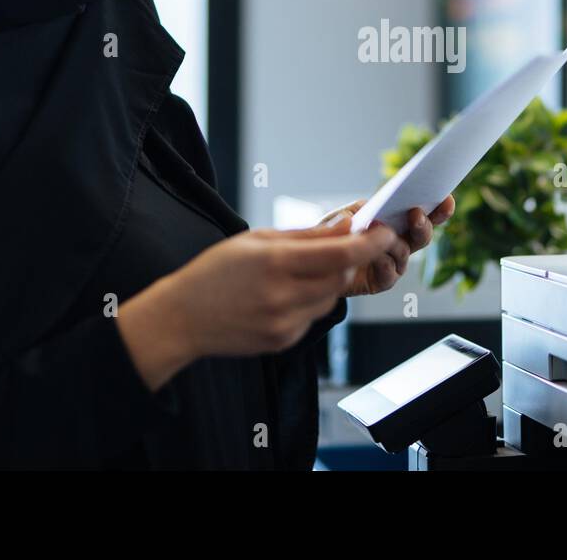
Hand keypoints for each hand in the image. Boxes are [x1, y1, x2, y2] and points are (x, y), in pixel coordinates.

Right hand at [117, 219, 399, 389]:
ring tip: (299, 272)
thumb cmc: (216, 271)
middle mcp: (283, 296)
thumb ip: (307, 236)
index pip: (342, 253)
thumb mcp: (257, 239)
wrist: (181, 318)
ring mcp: (284, 323)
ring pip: (331, 298)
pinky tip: (283, 295)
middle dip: (350, 260)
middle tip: (345, 246)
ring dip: (329, 282)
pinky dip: (311, 302)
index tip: (385, 233)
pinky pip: (313, 317)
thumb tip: (348, 226)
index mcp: (276, 263)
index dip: (370, 243)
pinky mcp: (284, 341)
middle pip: (342, 277)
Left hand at [317, 195, 455, 296]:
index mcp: (398, 221)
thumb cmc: (336, 235)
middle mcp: (402, 241)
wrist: (320, 265)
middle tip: (416, 214)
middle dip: (424, 224)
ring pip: (406, 251)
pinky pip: (390, 271)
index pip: (424, 212)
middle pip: (424, 234)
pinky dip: (383, 261)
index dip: (439, 207)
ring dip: (395, 242)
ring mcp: (394, 262)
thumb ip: (358, 210)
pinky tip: (375, 256)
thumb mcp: (344, 215)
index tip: (446, 197)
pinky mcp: (383, 281)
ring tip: (382, 232)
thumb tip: (374, 215)